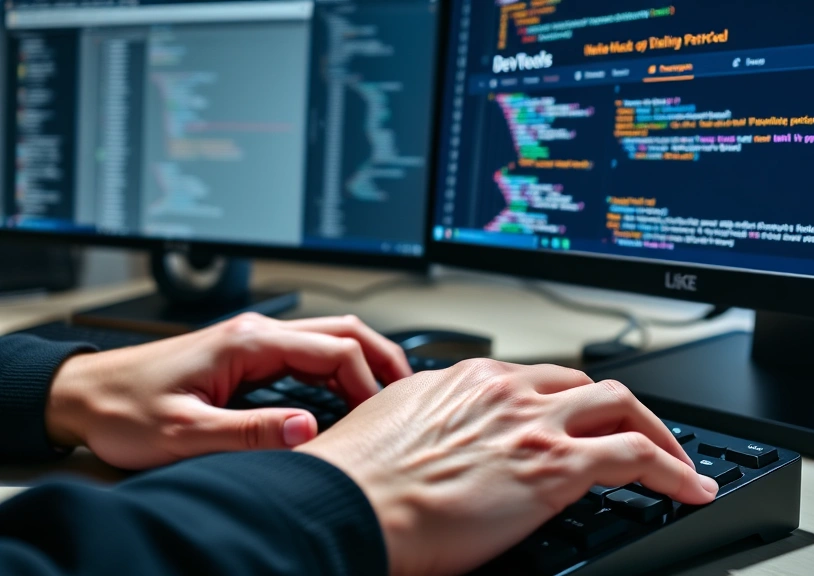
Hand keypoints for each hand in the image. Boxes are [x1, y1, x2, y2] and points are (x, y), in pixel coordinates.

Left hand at [45, 313, 411, 469]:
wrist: (81, 396)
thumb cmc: (124, 410)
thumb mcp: (185, 434)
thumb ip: (250, 432)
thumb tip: (309, 430)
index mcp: (248, 341)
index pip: (333, 348)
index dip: (366, 379)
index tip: (380, 412)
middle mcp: (255, 332)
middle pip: (341, 329)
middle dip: (382, 356)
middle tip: (408, 391)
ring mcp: (252, 340)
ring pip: (327, 337)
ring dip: (363, 360)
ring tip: (386, 394)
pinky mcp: (246, 353)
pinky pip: (307, 352)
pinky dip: (338, 367)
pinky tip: (346, 394)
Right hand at [296, 359, 717, 575]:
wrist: (348, 503)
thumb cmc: (356, 477)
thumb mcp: (392, 425)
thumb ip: (430, 419)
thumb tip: (439, 437)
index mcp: (469, 381)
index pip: (537, 378)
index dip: (568, 399)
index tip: (578, 417)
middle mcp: (507, 390)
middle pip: (586, 383)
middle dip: (619, 406)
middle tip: (637, 431)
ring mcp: (534, 423)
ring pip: (621, 405)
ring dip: (656, 430)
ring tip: (676, 458)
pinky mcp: (556, 465)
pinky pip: (637, 456)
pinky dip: (673, 469)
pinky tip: (690, 487)